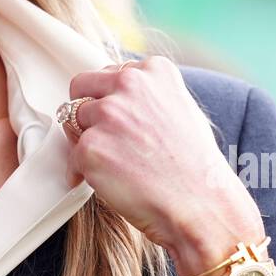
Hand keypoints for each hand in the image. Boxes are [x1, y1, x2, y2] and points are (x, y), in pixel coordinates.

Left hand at [63, 57, 265, 275]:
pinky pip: (73, 156)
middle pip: (81, 87)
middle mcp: (128, 84)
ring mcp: (107, 115)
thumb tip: (114, 98)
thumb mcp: (181, 109)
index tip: (121, 121)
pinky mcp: (91, 147)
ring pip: (73, 120)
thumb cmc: (196, 166)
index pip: (109, 73)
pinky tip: (110, 182)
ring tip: (115, 164)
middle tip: (104, 138)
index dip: (110, 99)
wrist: (202, 205)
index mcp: (153, 70)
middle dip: (87, 110)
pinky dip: (83, 171)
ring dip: (86, 140)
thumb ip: (148, 95)